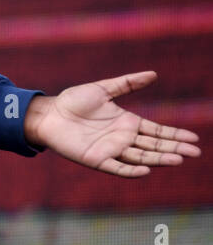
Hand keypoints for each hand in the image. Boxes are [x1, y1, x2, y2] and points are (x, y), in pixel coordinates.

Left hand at [24, 70, 200, 176]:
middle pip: (154, 146)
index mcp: (127, 123)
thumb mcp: (103, 89)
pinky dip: (131, 170)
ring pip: (141, 157)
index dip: (175, 135)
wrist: (48, 114)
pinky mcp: (97, 159)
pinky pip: (117, 168)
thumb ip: (127, 83)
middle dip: (174, 149)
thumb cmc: (73, 101)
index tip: (194, 139)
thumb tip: (153, 74)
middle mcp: (122, 139)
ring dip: (159, 159)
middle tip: (195, 153)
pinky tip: (146, 169)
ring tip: (178, 159)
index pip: (157, 132)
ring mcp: (111, 150)